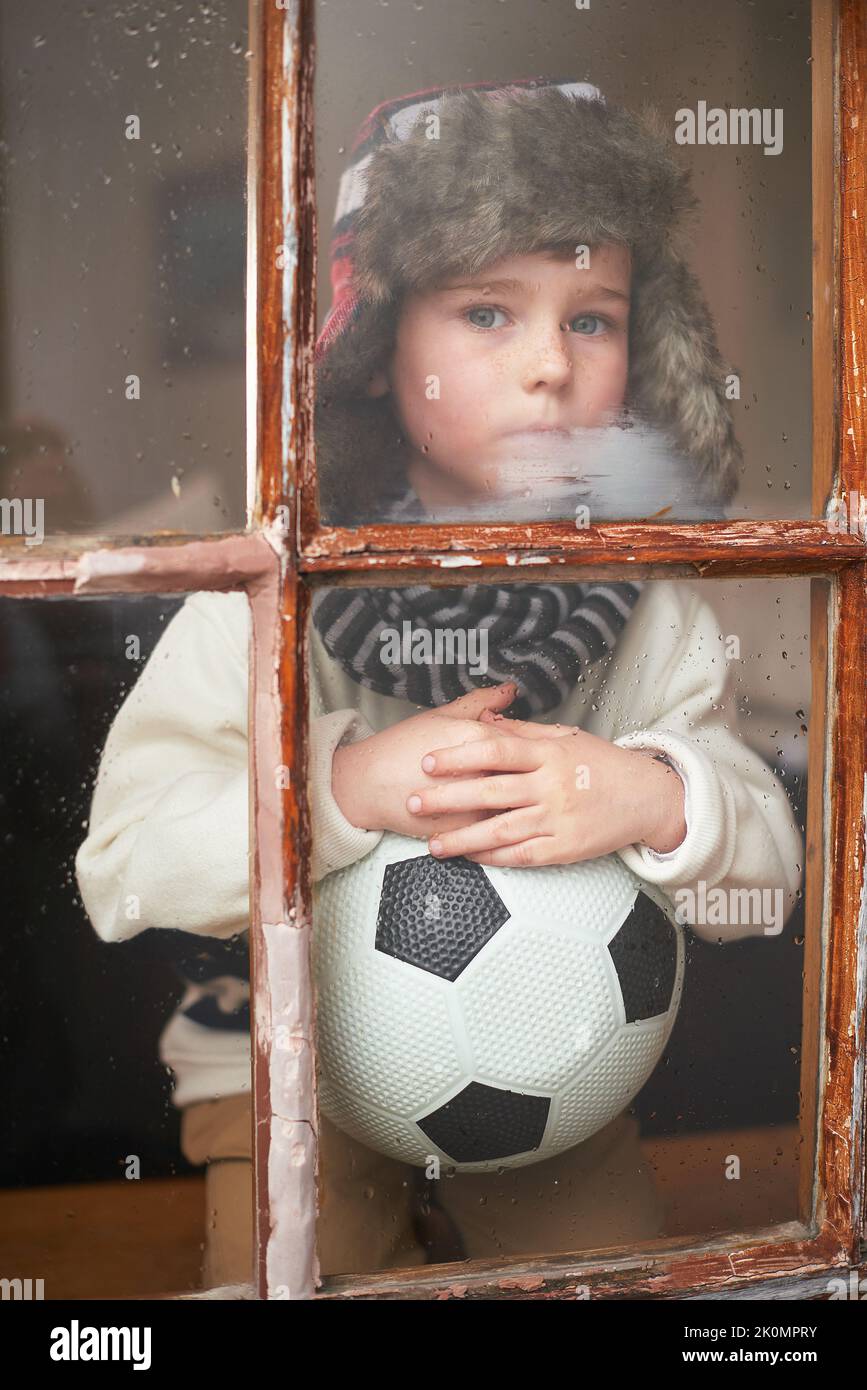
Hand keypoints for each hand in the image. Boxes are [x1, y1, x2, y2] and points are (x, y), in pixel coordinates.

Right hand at [331, 683, 517, 837]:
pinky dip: (495, 820)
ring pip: (511, 802)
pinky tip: (482, 811)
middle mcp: (480, 770)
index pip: (520, 741)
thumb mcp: (441, 716)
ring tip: (499, 794)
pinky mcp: (465, 829)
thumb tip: (508, 691)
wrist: (367, 785)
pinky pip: (493, 826)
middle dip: (523, 774)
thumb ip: (479, 702)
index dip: (525, 744)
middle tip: (515, 773)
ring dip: (512, 798)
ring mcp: (474, 803)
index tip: (523, 748)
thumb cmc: (400, 748)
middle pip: (522, 773)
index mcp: (476, 737)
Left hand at [405, 709, 686, 866]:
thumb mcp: (567, 738)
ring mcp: (558, 819)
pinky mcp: (565, 848)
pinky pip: (523, 856)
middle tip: (412, 801)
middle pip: (489, 792)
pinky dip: (493, 859)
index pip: (495, 751)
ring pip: (501, 831)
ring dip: (462, 840)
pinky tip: (470, 859)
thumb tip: (486, 717)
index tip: (426, 761)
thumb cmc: (602, 765)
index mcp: (549, 754)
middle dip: (446, 798)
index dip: (458, 757)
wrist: (647, 797)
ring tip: (430, 845)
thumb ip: (524, 732)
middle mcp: (551, 786)